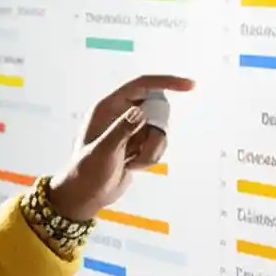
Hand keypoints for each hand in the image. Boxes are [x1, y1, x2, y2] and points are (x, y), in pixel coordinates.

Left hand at [48, 75, 194, 219]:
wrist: (88, 194)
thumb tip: (140, 112)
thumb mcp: (103, 150)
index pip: (142, 84)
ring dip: (152, 149)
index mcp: (108, 106)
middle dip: (155, 132)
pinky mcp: (139, 143)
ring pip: (160, 129)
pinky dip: (151, 156)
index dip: (166, 82)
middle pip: (157, 107)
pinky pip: (159, 143)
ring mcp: (131, 128)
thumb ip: (121, 130)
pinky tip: (133, 165)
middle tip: (137, 149)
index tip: (189, 86)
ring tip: (132, 162)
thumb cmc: (86, 171)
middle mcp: (121, 113)